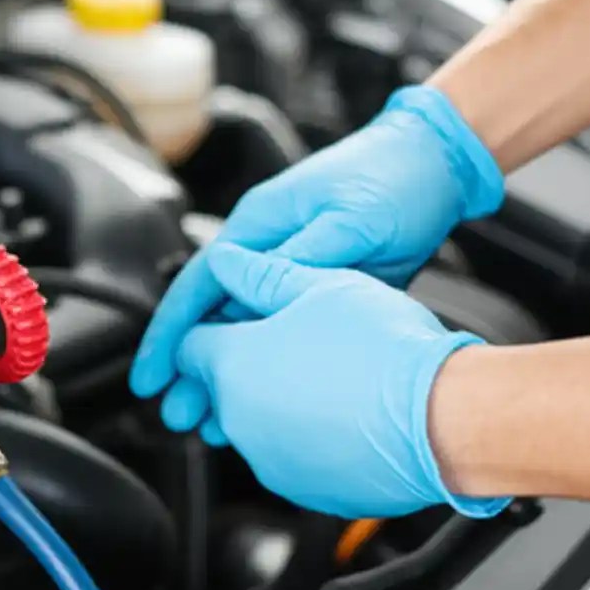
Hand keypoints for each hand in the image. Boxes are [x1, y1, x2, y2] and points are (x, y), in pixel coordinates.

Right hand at [131, 86, 505, 437]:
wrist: (437, 163)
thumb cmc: (394, 179)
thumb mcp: (350, 219)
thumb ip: (302, 255)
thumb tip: (255, 288)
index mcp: (260, 226)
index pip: (199, 286)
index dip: (171, 335)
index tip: (152, 377)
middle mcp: (266, 250)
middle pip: (214, 317)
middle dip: (191, 369)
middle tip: (179, 416)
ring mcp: (290, 271)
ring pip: (244, 333)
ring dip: (226, 376)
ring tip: (212, 425)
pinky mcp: (318, 291)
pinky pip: (279, 337)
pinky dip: (264, 370)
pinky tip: (259, 402)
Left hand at [169, 243, 509, 518]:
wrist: (445, 418)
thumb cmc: (387, 351)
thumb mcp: (321, 286)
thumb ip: (262, 274)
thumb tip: (227, 261)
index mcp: (234, 364)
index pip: (190, 346)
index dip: (213, 329)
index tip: (236, 324)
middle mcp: (240, 419)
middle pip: (224, 388)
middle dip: (251, 368)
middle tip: (299, 348)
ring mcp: (270, 460)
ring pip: (259, 425)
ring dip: (281, 405)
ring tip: (335, 380)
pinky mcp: (306, 491)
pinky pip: (295, 459)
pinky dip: (311, 441)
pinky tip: (350, 418)